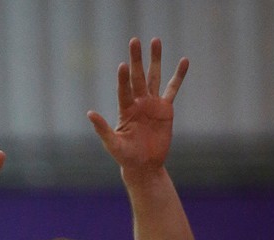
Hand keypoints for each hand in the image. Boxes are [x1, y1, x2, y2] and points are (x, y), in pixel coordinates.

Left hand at [87, 37, 187, 174]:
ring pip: (154, 76)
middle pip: (138, 76)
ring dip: (155, 59)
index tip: (123, 66)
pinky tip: (184, 61)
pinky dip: (178, 75)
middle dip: (136, 59)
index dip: (123, 78)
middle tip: (135, 40)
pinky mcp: (165, 108)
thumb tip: (90, 113)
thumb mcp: (113, 144)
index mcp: (125, 109)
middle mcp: (138, 102)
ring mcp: (152, 103)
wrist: (144, 166)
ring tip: (155, 40)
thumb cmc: (126, 157)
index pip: (124, 89)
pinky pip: (173, 88)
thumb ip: (103, 129)